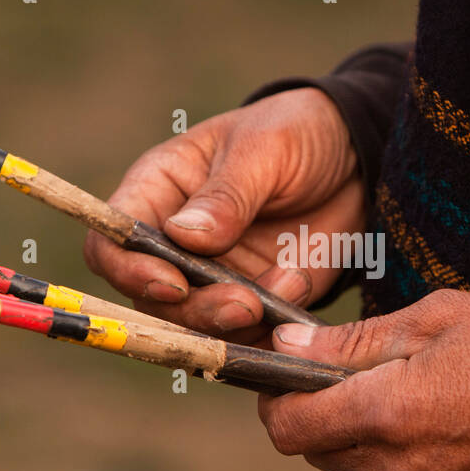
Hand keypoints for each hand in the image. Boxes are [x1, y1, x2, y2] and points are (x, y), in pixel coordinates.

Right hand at [83, 88, 363, 343]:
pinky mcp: (254, 302)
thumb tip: (183, 237)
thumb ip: (227, 195)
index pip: (112, 243)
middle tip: (245, 305)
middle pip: (153, 300)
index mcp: (158, 192)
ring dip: (236, 325)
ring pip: (199, 328)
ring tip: (286, 286)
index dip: (129, 270)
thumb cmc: (297, 133)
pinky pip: (247, 338)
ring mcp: (213, 278)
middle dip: (195, 311)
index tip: (171, 282)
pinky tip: (298, 291)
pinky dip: (269, 332)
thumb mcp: (265, 149)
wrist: (357, 159)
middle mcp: (174, 244)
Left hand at [258, 289, 469, 470]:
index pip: (290, 427)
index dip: (278, 403)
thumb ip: (355, 341)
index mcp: (387, 412)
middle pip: (323, 452)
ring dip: (378, 442)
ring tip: (433, 403)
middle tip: (366, 379)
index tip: (288, 380)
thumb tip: (287, 348)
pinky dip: (420, 468)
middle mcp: (399, 470)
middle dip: (327, 417)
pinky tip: (462, 437)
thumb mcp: (436, 320)